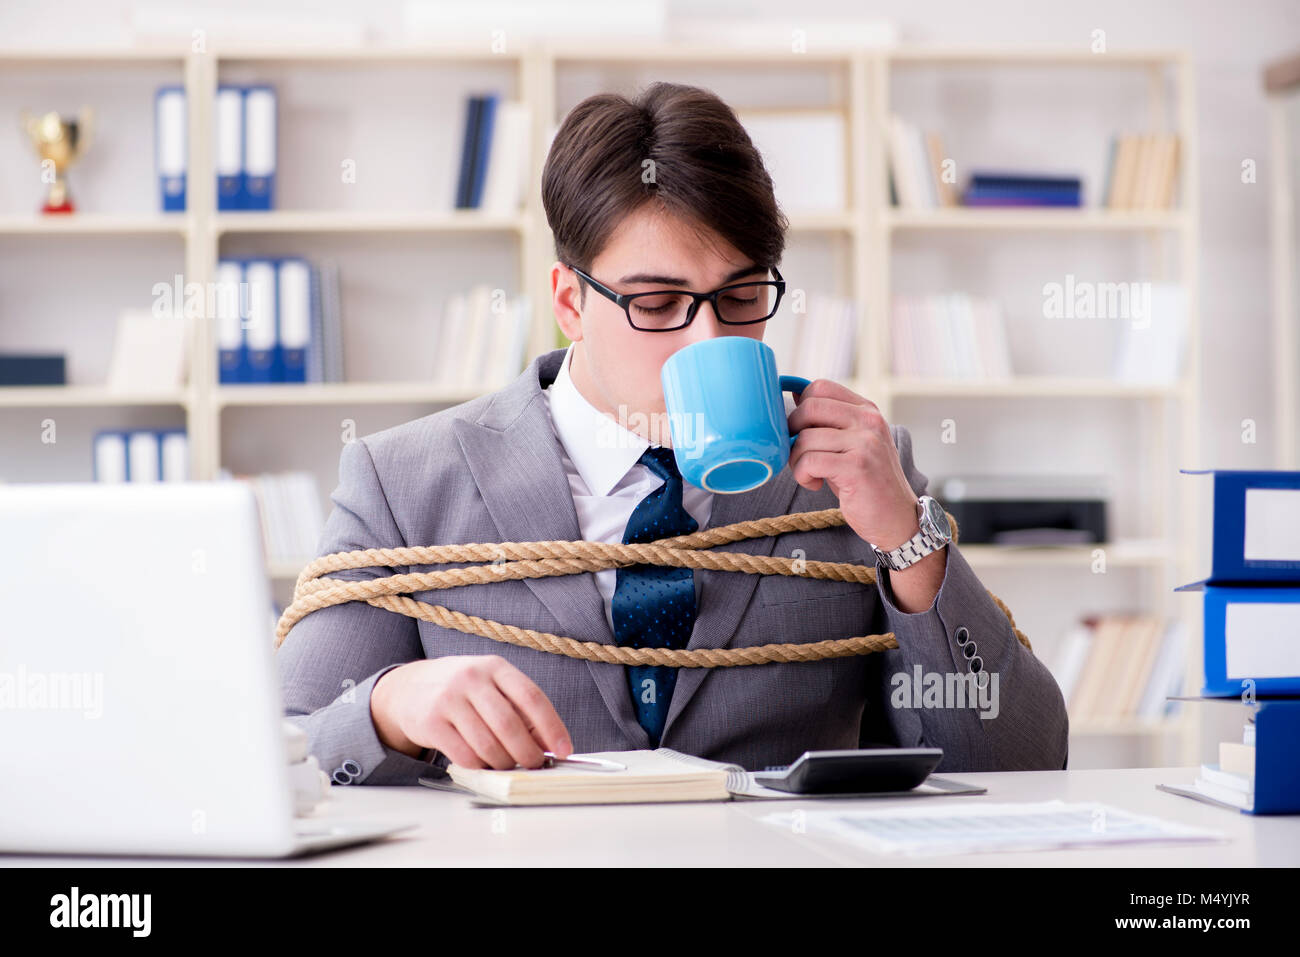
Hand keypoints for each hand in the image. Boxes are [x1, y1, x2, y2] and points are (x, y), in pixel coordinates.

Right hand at [370, 655, 572, 769]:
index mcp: (495, 666)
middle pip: (510, 725)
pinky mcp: (430, 722)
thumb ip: (519, 708)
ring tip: (508, 764)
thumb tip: (548, 743)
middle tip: (534, 765)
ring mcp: (448, 699)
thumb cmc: (462, 690)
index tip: (564, 749)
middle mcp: (471, 678)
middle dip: (528, 753)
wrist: (409, 688)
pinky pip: (464, 756)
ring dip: (504, 763)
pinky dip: (480, 766)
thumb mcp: (491, 685)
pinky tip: (483, 763)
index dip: (552, 727)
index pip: (532, 697)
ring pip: (488, 745)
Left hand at [786, 379, 919, 550]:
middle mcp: (869, 421)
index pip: (820, 387)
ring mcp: (865, 443)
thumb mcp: (851, 445)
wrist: (897, 518)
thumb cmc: (866, 483)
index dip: (799, 405)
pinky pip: (810, 461)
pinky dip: (803, 475)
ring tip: (809, 474)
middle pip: (810, 407)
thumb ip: (829, 424)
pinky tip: (814, 484)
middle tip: (798, 453)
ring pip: (805, 437)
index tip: (797, 429)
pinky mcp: (857, 467)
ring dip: (796, 460)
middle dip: (792, 431)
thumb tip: (793, 399)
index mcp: (866, 410)